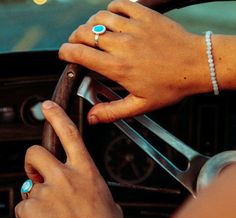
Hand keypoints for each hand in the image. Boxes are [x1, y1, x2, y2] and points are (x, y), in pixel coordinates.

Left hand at [15, 101, 123, 217]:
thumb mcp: (106, 200)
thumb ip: (92, 188)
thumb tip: (88, 188)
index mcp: (86, 171)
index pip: (70, 134)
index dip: (58, 116)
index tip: (48, 106)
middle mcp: (66, 177)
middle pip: (36, 152)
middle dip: (32, 160)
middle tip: (37, 172)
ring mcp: (49, 192)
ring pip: (29, 183)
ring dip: (35, 194)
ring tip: (49, 210)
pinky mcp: (34, 210)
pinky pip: (23, 207)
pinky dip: (30, 215)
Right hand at [59, 0, 211, 123]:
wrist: (196, 65)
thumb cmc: (170, 85)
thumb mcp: (140, 106)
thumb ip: (113, 111)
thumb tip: (92, 117)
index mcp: (118, 67)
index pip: (80, 54)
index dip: (66, 52)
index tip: (64, 55)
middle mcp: (122, 44)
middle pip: (85, 33)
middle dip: (74, 39)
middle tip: (77, 45)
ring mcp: (133, 27)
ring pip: (98, 17)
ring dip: (90, 25)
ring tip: (92, 34)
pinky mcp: (145, 16)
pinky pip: (119, 5)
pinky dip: (110, 10)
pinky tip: (112, 19)